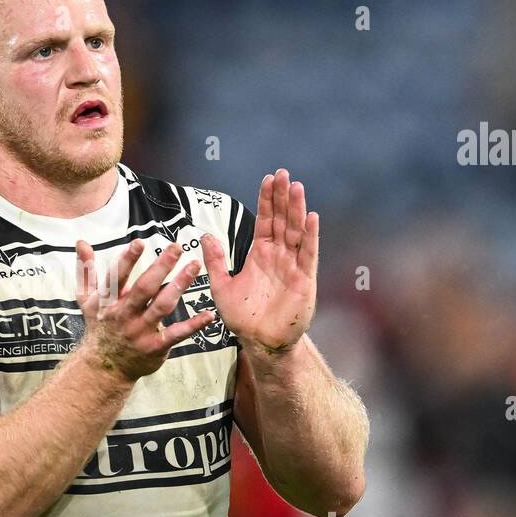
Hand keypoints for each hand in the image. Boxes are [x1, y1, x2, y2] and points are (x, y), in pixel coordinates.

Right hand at [75, 238, 216, 380]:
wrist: (104, 367)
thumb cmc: (99, 326)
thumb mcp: (86, 299)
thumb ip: (86, 269)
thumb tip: (81, 242)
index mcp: (108, 301)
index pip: (117, 277)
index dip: (127, 260)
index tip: (139, 243)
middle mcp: (124, 315)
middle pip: (144, 288)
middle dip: (161, 266)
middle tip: (176, 247)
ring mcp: (140, 331)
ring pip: (162, 306)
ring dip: (179, 285)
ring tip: (194, 266)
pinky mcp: (154, 347)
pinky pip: (176, 334)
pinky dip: (193, 325)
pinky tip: (208, 315)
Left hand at [202, 168, 317, 353]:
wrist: (259, 342)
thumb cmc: (242, 317)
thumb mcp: (222, 286)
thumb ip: (215, 261)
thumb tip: (204, 235)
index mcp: (261, 254)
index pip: (266, 221)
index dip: (267, 200)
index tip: (268, 179)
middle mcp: (279, 256)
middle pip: (283, 220)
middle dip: (282, 197)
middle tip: (283, 174)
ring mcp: (293, 266)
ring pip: (296, 232)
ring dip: (297, 209)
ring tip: (296, 187)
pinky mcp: (304, 280)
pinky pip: (308, 254)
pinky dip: (311, 236)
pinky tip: (311, 217)